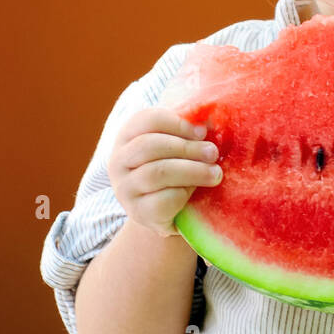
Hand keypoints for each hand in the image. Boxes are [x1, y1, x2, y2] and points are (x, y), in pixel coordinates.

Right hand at [107, 107, 223, 236]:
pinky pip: (162, 200)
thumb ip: (188, 132)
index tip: (202, 132)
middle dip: (186, 148)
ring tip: (215, 173)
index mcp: (127, 136)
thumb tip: (209, 120)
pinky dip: (183, 194)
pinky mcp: (138, 212)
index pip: (148, 120)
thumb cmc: (175, 171)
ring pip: (157, 173)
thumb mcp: (178, 147)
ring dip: (192, 171)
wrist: (168, 213)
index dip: (178, 123)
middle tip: (212, 153)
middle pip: (150, 145)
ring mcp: (125, 188)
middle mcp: (118, 161)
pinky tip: (194, 193)